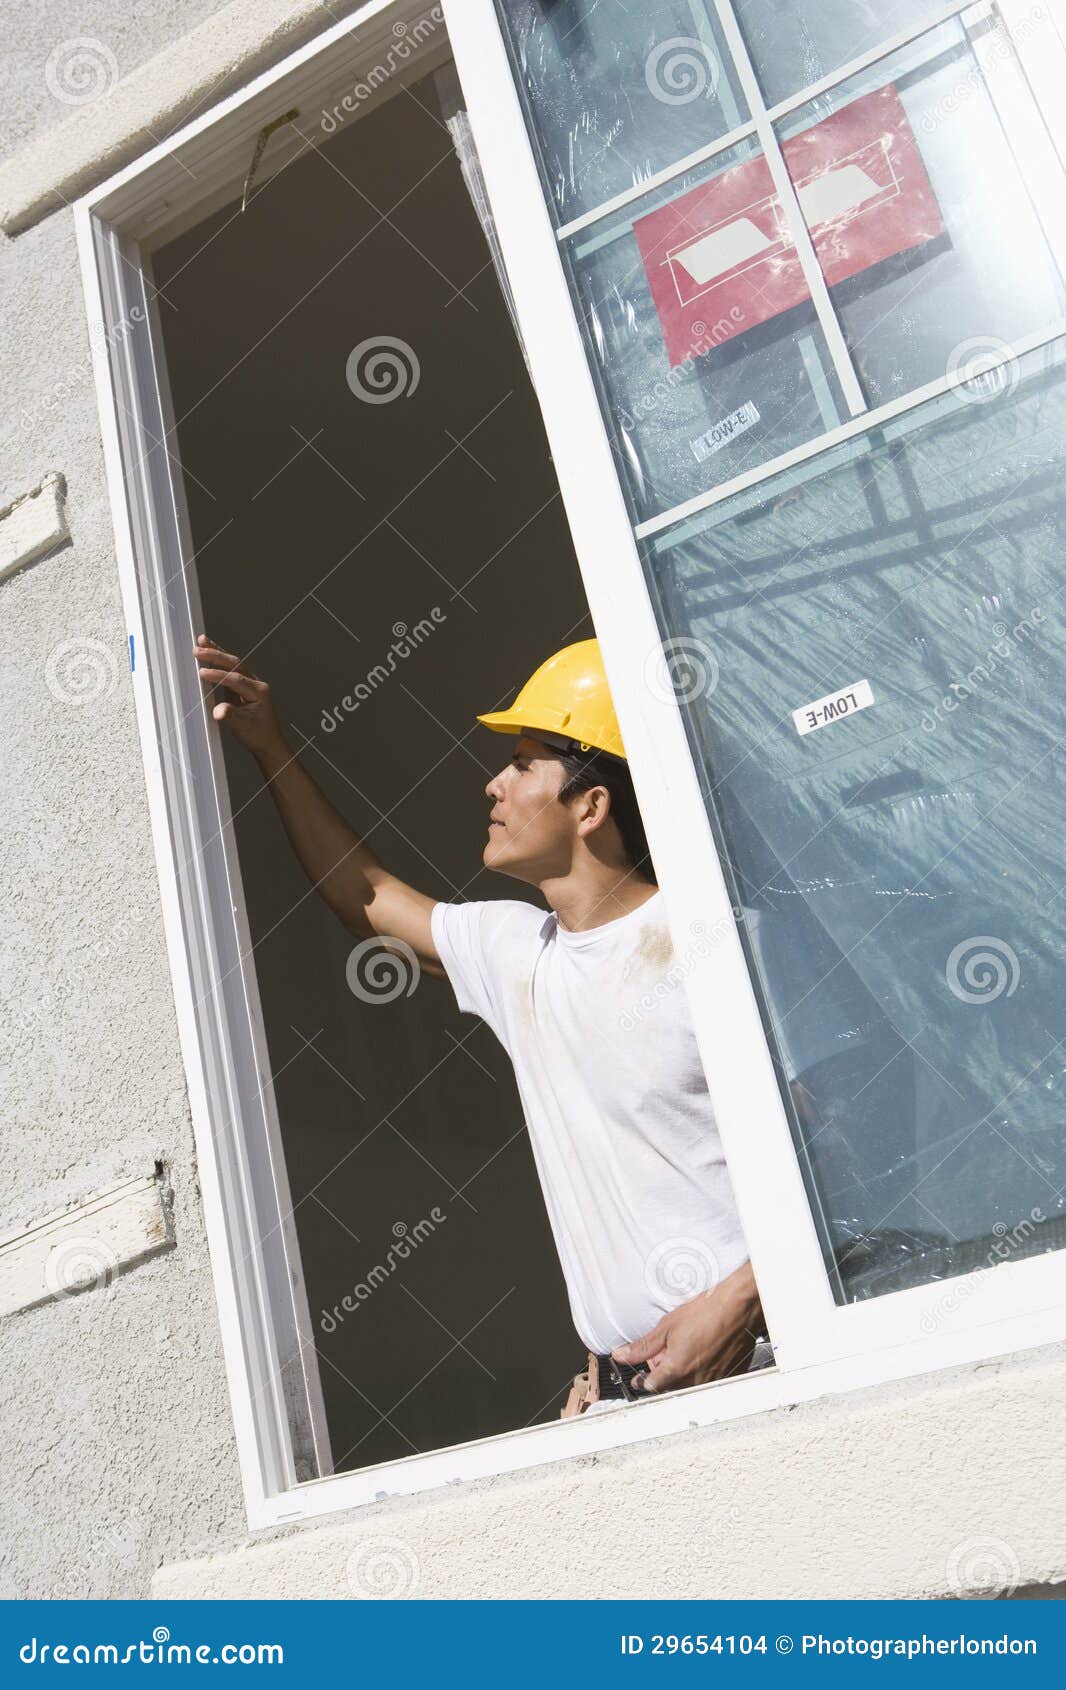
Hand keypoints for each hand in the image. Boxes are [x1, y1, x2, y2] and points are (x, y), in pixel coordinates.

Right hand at [193, 633, 283, 759]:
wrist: (267, 742)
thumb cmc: (258, 735)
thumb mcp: (242, 728)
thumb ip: (230, 717)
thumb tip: (219, 710)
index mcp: (259, 692)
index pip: (237, 679)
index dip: (219, 675)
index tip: (203, 673)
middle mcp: (256, 684)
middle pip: (236, 664)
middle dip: (216, 656)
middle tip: (198, 650)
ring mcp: (249, 683)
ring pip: (233, 663)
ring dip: (217, 652)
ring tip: (201, 641)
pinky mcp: (242, 685)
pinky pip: (230, 669)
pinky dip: (218, 660)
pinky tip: (208, 652)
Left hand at [611, 1259, 762, 1395]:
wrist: (738, 1306)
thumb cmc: (707, 1312)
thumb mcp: (667, 1326)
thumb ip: (643, 1346)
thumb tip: (622, 1355)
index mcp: (676, 1368)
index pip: (651, 1386)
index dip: (642, 1381)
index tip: (639, 1377)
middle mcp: (694, 1379)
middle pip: (670, 1389)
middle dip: (662, 1376)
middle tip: (662, 1357)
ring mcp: (712, 1380)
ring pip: (688, 1387)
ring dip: (681, 1375)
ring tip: (684, 1352)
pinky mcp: (727, 1377)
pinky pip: (708, 1382)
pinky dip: (700, 1372)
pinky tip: (701, 1354)